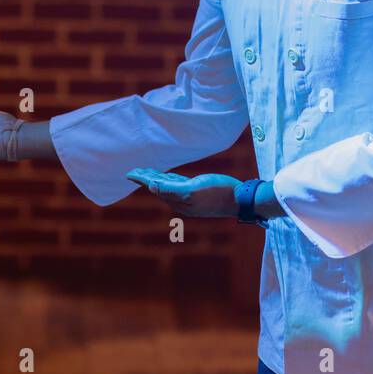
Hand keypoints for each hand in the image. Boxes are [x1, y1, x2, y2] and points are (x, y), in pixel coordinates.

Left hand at [125, 168, 241, 216]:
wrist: (242, 200)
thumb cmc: (219, 192)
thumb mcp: (193, 189)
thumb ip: (172, 189)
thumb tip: (152, 186)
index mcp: (179, 201)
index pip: (156, 187)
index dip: (143, 178)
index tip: (130, 172)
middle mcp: (183, 202)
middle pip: (160, 188)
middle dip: (147, 179)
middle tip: (135, 171)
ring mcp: (192, 199)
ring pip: (169, 187)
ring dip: (158, 179)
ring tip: (148, 173)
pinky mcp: (200, 194)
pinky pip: (180, 187)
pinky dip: (171, 181)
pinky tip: (168, 178)